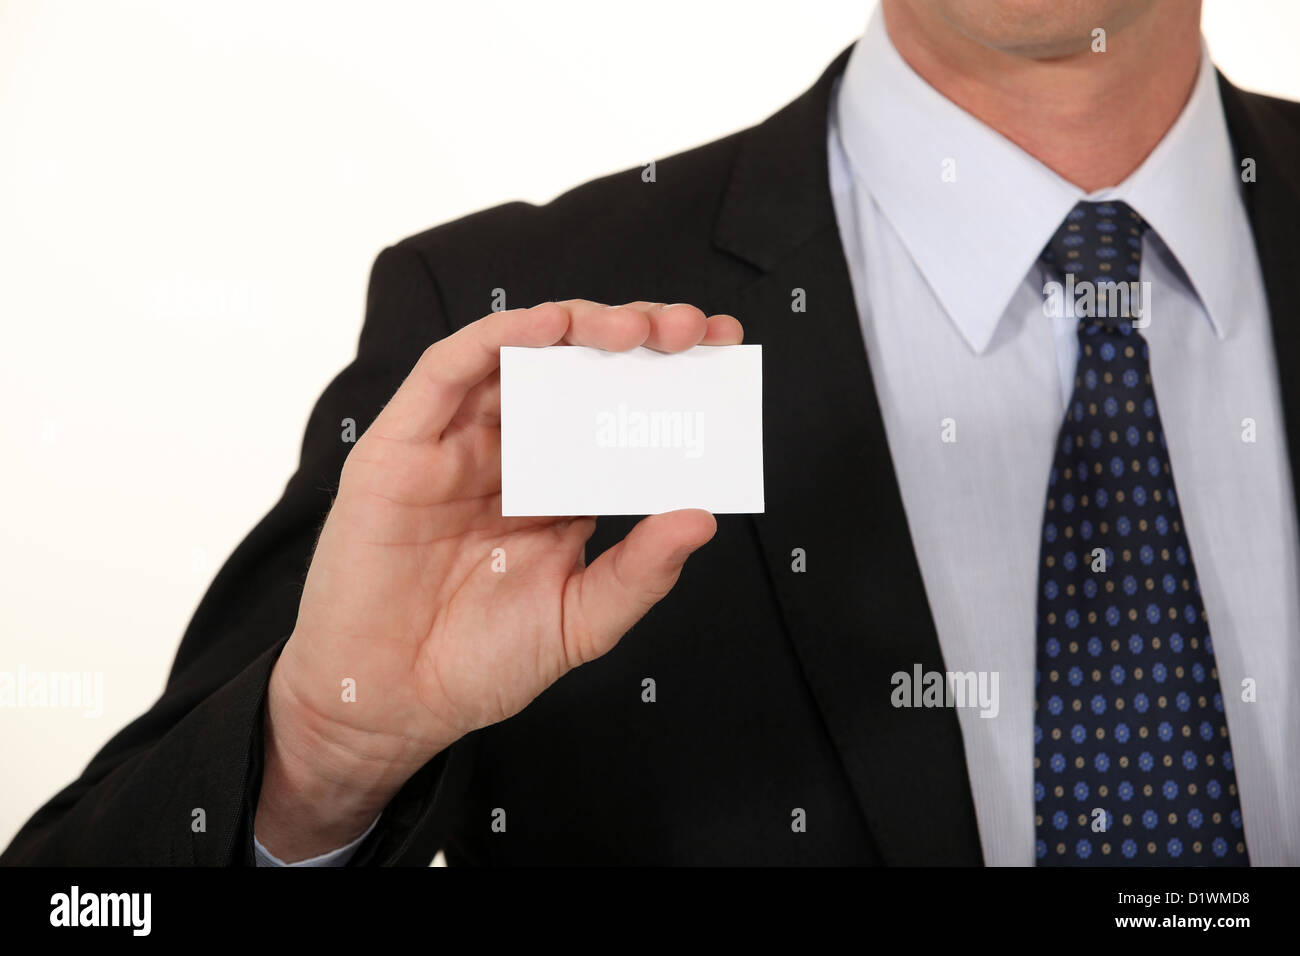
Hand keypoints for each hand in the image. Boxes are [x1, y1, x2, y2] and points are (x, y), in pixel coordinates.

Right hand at [254, 300, 742, 859]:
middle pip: (574, 369)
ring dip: (577, 327)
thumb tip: (702, 519)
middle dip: (635, 336)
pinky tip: (548, 328)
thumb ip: (640, 572)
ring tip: (636, 328)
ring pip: (516, 356)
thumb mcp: (582, 620)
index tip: (723, 349)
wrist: (388, 703)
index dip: (666, 375)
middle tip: (690, 329)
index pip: (615, 412)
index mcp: (555, 488)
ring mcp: (454, 445)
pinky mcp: (401, 445)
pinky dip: (498, 339)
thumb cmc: (479, 663)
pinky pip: (447, 372)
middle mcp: (508, 454)